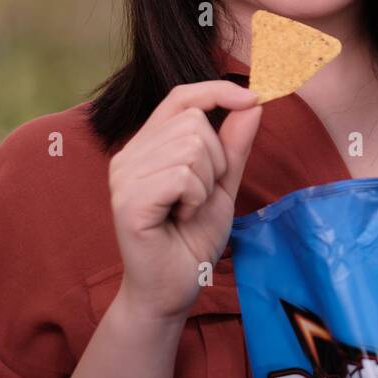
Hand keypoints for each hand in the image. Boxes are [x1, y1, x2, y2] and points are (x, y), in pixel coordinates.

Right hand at [108, 80, 262, 321]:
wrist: (174, 287)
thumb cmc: (193, 237)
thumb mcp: (223, 184)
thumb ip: (234, 145)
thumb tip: (252, 103)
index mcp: (148, 145)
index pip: (180, 96)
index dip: (217, 90)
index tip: (253, 98)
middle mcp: (129, 155)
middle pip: (194, 121)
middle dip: (216, 159)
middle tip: (200, 195)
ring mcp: (124, 176)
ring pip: (190, 147)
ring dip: (205, 183)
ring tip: (188, 209)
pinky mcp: (128, 200)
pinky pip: (182, 176)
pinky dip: (196, 199)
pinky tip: (180, 218)